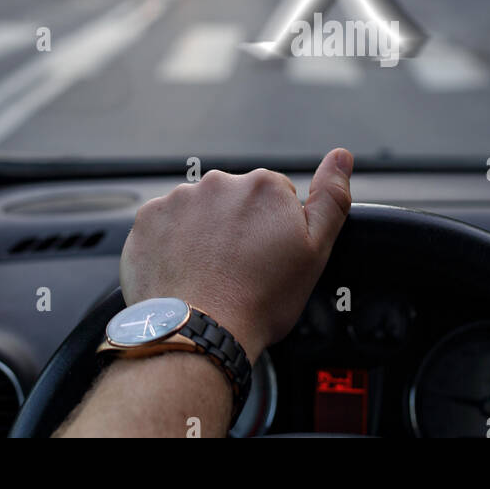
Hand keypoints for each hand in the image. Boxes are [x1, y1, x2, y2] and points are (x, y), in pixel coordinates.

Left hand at [120, 148, 353, 360]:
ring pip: (200, 212)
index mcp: (264, 186)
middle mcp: (219, 183)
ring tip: (210, 274)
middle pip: (236, 201)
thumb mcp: (315, 252)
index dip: (275, 231)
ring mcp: (179, 200)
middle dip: (239, 228)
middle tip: (239, 270)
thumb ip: (331, 198)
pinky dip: (173, 243)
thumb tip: (341, 156)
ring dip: (205, 234)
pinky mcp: (147, 219)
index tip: (268, 258)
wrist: (198, 332)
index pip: (276, 198)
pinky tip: (184, 271)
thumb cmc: (260, 299)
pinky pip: (165, 225)